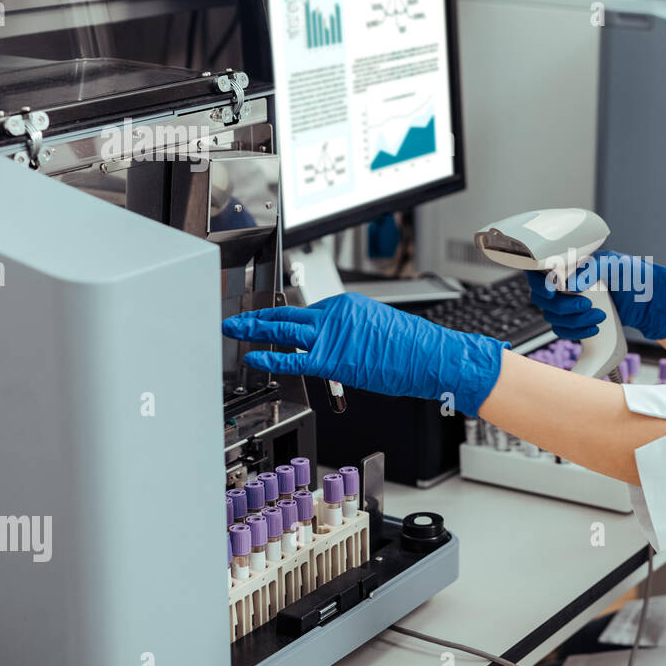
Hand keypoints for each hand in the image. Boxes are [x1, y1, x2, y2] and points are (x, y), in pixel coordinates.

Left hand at [221, 292, 508, 416]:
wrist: (431, 356)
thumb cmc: (415, 349)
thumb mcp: (380, 331)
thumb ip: (353, 336)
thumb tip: (344, 350)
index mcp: (348, 306)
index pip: (309, 313)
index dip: (286, 322)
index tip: (272, 323)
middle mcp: (337, 315)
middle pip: (288, 314)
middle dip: (259, 317)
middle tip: (237, 318)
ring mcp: (332, 335)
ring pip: (284, 329)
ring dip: (254, 330)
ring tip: (235, 330)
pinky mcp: (332, 358)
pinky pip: (291, 357)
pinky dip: (269, 358)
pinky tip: (252, 358)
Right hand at [525, 249, 665, 340]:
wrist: (650, 302)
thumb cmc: (635, 276)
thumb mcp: (617, 264)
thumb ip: (593, 268)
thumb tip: (571, 282)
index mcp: (571, 265)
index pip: (540, 272)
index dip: (540, 283)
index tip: (552, 292)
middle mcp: (566, 284)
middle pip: (544, 299)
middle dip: (564, 306)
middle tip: (586, 305)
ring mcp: (570, 304)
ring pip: (554, 318)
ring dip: (574, 321)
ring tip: (598, 317)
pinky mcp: (577, 321)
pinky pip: (564, 331)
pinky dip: (577, 333)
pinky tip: (594, 329)